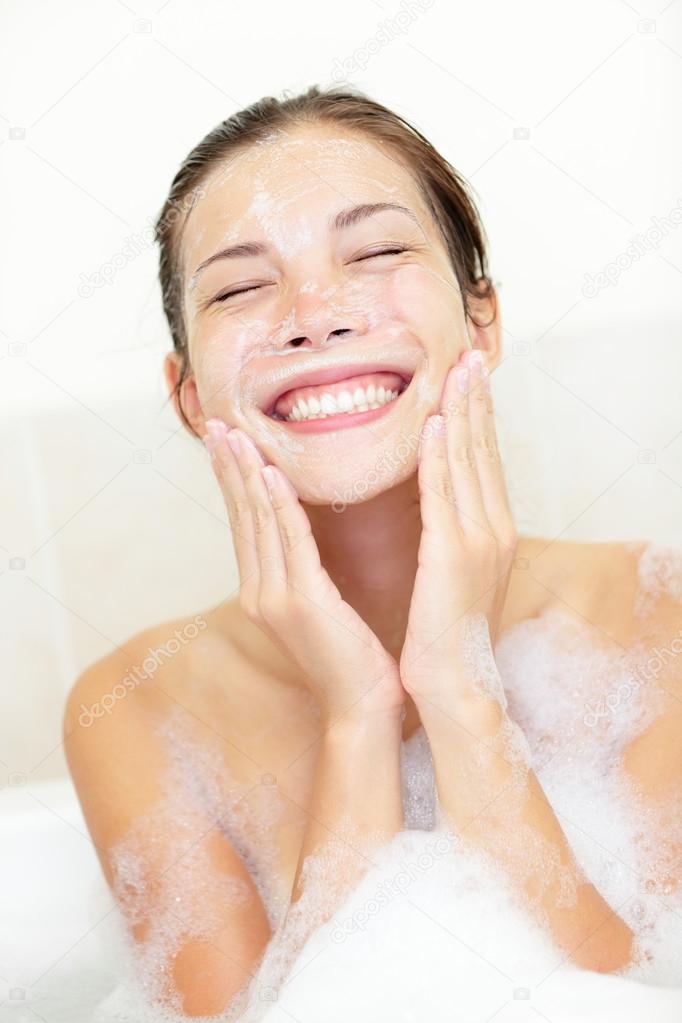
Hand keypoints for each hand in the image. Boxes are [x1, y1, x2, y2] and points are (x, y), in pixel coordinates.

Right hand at [202, 421, 404, 724]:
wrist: (362, 709)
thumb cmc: (351, 660)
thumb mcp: (321, 608)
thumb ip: (305, 572)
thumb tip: (305, 537)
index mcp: (262, 592)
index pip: (246, 524)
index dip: (235, 480)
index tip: (228, 441)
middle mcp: (259, 592)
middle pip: (242, 517)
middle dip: (230, 468)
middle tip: (217, 424)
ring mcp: (275, 598)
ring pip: (258, 523)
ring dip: (246, 475)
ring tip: (235, 436)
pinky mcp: (301, 603)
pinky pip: (289, 543)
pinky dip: (278, 506)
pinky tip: (270, 475)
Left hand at [399, 348, 517, 714]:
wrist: (450, 681)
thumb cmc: (443, 630)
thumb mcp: (452, 572)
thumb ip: (450, 532)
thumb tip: (437, 504)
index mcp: (491, 532)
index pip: (484, 462)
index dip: (479, 417)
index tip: (471, 378)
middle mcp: (492, 529)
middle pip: (484, 452)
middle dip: (478, 401)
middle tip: (471, 355)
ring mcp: (477, 541)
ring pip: (470, 463)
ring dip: (464, 412)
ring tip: (459, 370)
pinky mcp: (452, 555)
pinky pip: (445, 495)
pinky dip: (442, 456)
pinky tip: (437, 423)